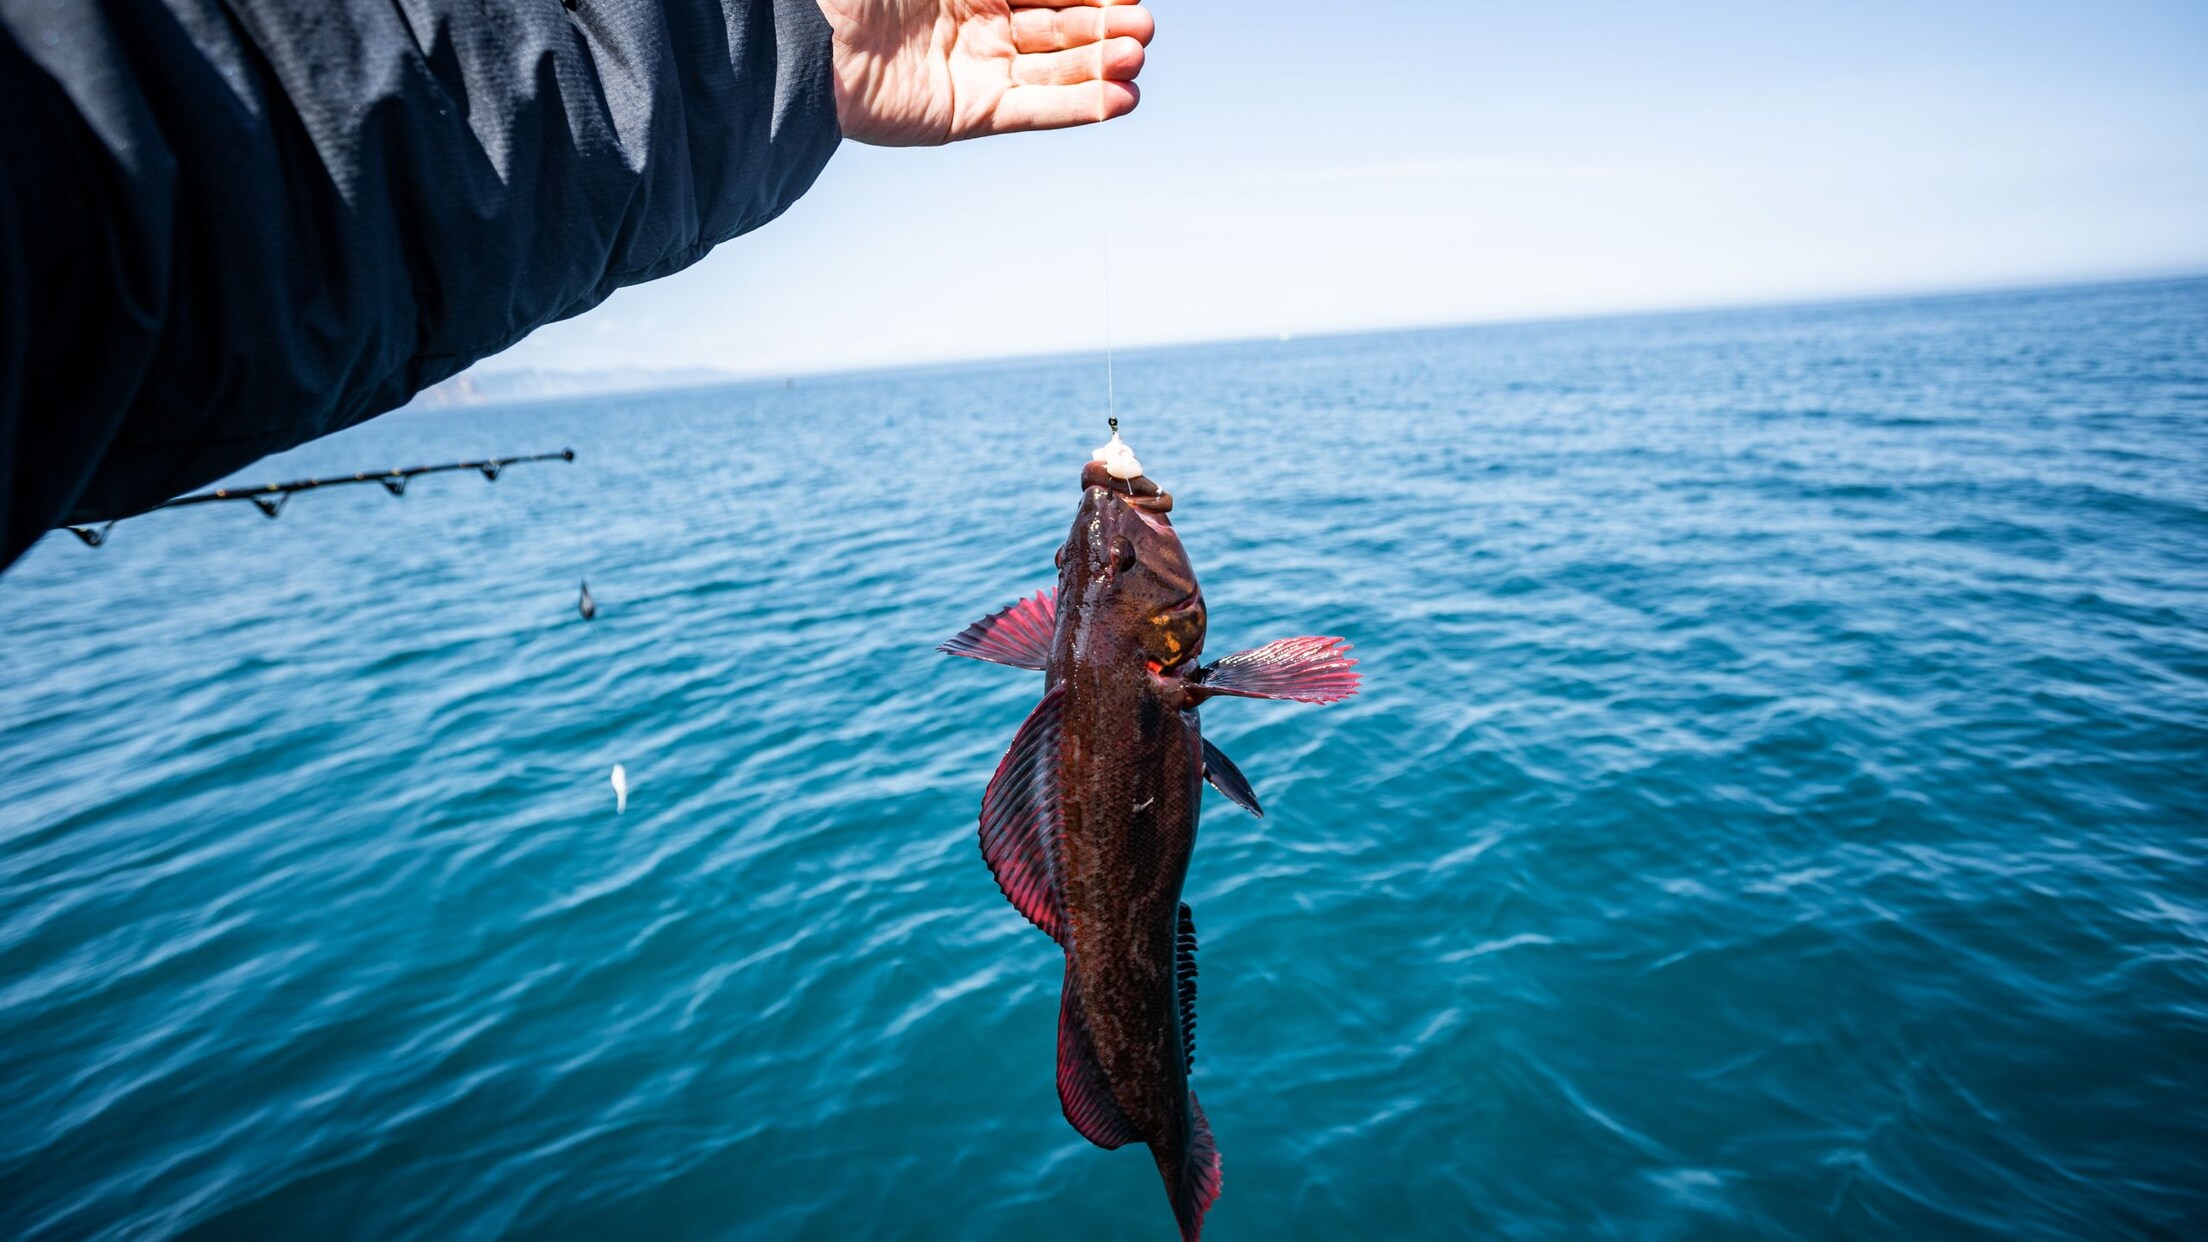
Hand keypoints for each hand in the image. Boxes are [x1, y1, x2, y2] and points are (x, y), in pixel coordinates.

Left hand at [815, 0, 1153, 145]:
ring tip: (1136, 54)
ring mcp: (976, 69)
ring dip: (1102, 63)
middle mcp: (980, 24)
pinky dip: (1079, 107)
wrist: (807, 34)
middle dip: (1106, 24)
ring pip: (1056, 68)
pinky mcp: (969, 114)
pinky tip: (1121, 98)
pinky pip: (1034, 111)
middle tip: (1143, 26)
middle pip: (1062, 25)